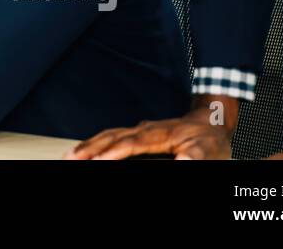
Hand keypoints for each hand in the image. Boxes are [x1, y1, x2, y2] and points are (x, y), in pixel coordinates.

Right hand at [64, 103, 234, 159]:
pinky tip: (86, 149)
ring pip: (107, 135)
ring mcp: (139, 129)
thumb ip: (196, 156)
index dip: (113, 153)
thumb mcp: (208, 149)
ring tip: (69, 156)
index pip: (131, 144)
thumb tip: (185, 163)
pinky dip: (95, 142)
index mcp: (159, 134)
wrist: (212, 119)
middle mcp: (144, 129)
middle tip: (70, 159)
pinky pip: (111, 135)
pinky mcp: (138, 133)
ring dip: (88, 145)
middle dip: (90, 148)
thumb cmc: (210, 138)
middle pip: (111, 137)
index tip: (97, 162)